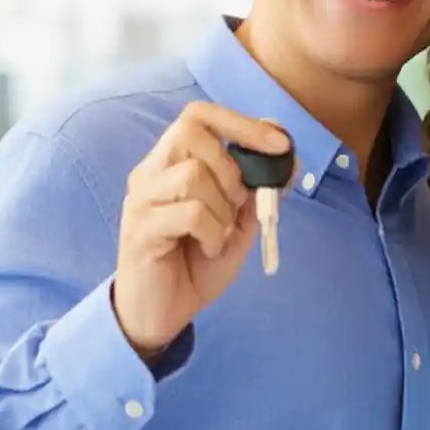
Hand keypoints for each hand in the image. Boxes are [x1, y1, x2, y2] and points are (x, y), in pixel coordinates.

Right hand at [113, 102, 292, 355]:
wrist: (162, 314)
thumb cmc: (197, 263)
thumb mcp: (238, 222)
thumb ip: (258, 188)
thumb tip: (289, 153)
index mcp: (172, 162)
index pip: (199, 114)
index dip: (242, 123)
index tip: (280, 144)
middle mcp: (150, 172)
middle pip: (191, 132)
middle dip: (232, 169)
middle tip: (236, 206)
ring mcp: (141, 199)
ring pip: (192, 173)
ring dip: (222, 208)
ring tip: (218, 234)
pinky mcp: (140, 229)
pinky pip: (190, 213)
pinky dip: (212, 233)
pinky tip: (208, 249)